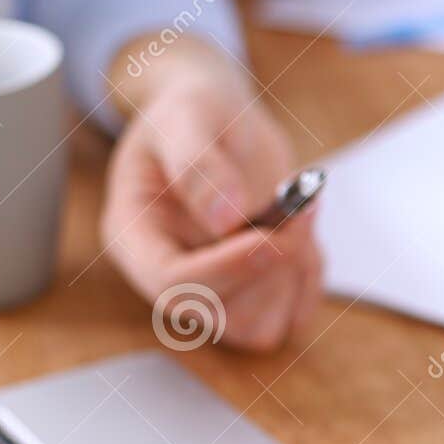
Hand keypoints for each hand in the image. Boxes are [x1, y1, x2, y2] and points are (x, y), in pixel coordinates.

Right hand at [101, 42, 322, 351]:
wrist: (220, 122)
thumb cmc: (193, 113)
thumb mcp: (188, 115)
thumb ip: (198, 163)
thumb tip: (227, 218)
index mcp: (134, 237)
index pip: (172, 284)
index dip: (227, 269)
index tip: (274, 234)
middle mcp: (170, 277)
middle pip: (222, 316)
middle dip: (271, 268)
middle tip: (300, 205)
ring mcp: (214, 294)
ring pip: (261, 329)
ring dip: (293, 274)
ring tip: (299, 210)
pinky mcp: (255, 297)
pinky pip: (292, 317)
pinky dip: (308, 278)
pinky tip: (302, 230)